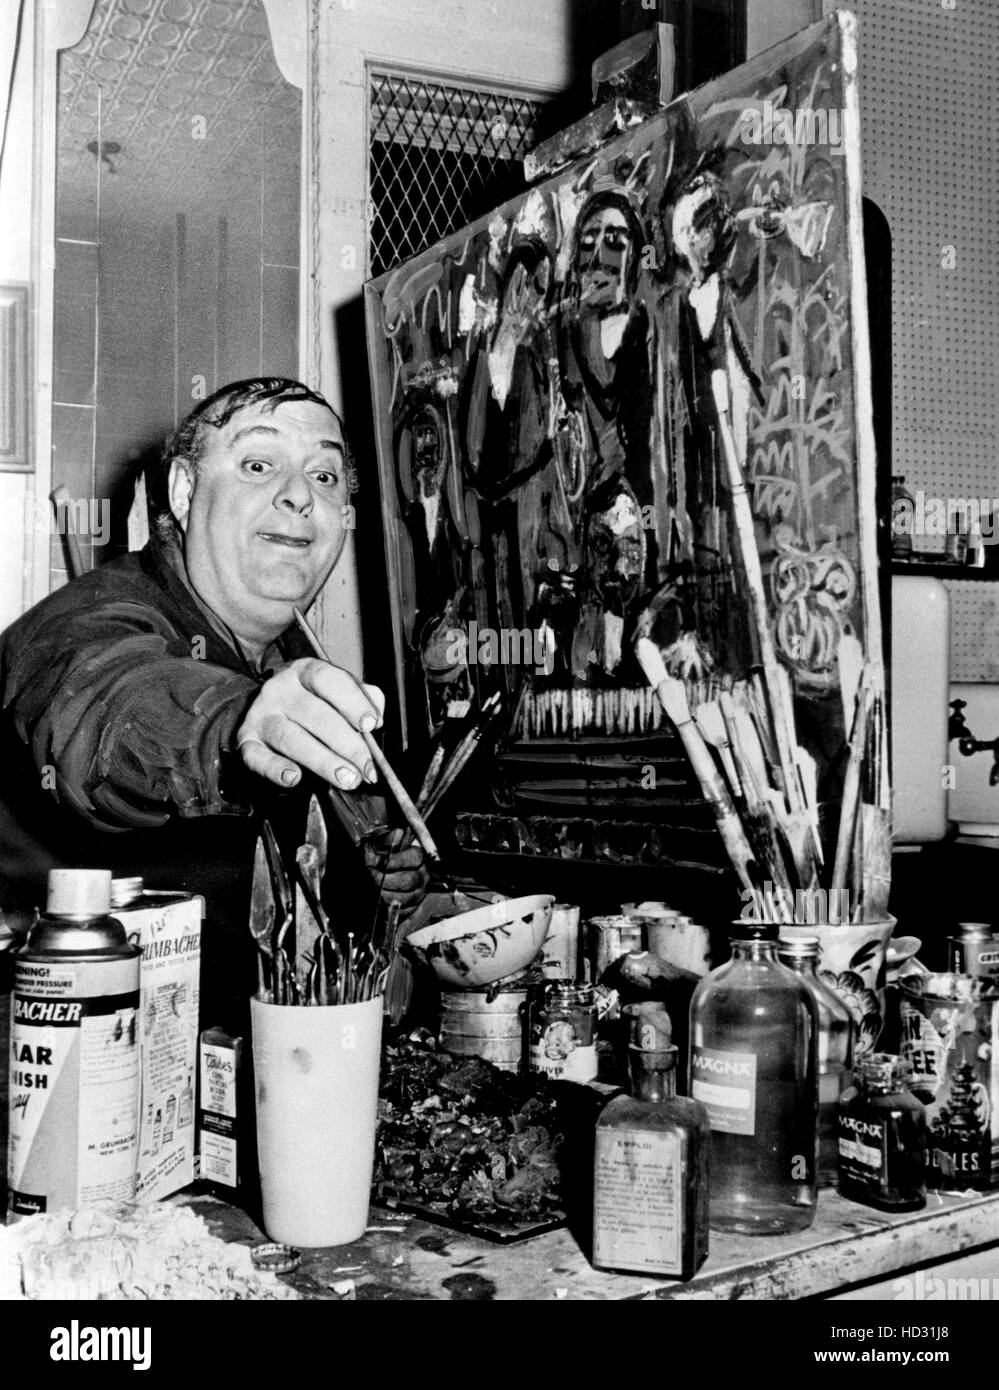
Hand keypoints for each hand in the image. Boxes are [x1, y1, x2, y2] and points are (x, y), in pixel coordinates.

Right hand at [237, 658, 384, 789]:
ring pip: (291, 738)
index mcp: (304, 671)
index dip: (352, 702)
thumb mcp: (335, 690)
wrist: (264, 708)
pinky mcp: (246, 742)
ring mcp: (260, 716)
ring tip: (346, 779)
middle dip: (346, 744)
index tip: (371, 725)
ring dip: (322, 761)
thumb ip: (360, 697)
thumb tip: (376, 716)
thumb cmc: (310, 702)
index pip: (328, 679)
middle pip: (315, 714)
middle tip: (365, 768)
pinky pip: (258, 758)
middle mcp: (280, 690)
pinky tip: (294, 778)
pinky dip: (276, 770)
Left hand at [364, 828, 427, 915]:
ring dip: (384, 893)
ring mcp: (419, 893)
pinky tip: (377, 899)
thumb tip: (397, 834)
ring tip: (371, 888)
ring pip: (404, 897)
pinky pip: (402, 911)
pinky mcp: (412, 908)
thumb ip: (386, 840)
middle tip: (371, 876)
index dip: (396, 861)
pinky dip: (387, 907)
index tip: (379, 862)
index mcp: (417, 856)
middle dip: (386, 879)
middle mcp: (422, 874)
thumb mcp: (376, 845)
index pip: (415, 857)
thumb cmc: (373, 859)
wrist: (366, 876)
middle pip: (409, 880)